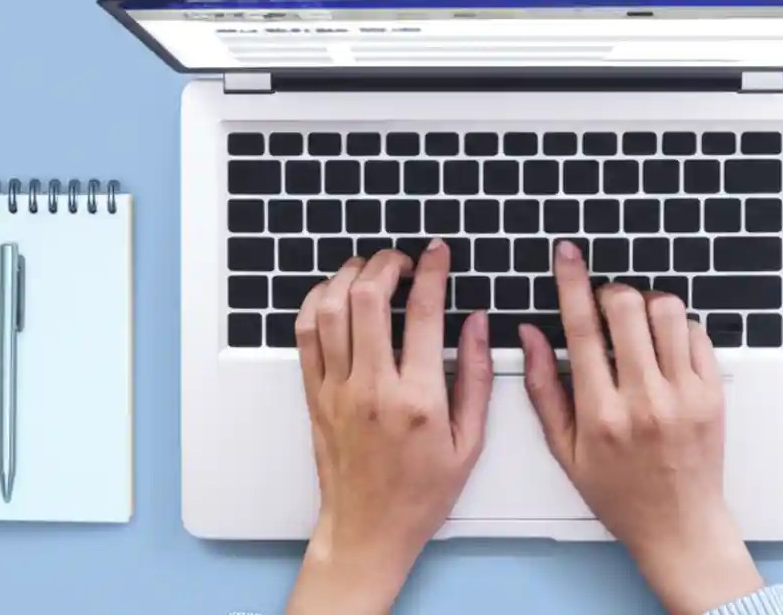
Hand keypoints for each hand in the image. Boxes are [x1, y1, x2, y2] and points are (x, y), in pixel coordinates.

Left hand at [286, 241, 494, 614]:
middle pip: (367, 299)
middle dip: (386, 263)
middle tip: (402, 259)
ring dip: (349, 276)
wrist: (368, 529)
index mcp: (418, 400)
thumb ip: (477, 377)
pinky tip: (333, 294)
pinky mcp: (314, 396)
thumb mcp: (470, 441)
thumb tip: (477, 322)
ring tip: (369, 269)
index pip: (424, 313)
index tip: (437, 253)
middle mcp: (373, 388)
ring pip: (330, 309)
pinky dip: (315, 303)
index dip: (432, 271)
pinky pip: (305, 335)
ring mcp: (337, 391)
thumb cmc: (422, 493)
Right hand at [520, 242, 762, 614]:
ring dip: (645, 303)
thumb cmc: (617, 492)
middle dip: (610, 291)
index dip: (571, 281)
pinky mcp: (713, 394)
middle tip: (604, 303)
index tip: (567, 253)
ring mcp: (685, 395)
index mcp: (600, 413)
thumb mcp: (564, 449)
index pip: (581, 328)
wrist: (679, 525)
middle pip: (627, 307)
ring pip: (667, 311)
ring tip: (635, 323)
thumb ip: (543, 388)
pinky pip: (696, 333)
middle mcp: (645, 400)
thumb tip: (529, 334)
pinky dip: (676, 326)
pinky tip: (662, 346)